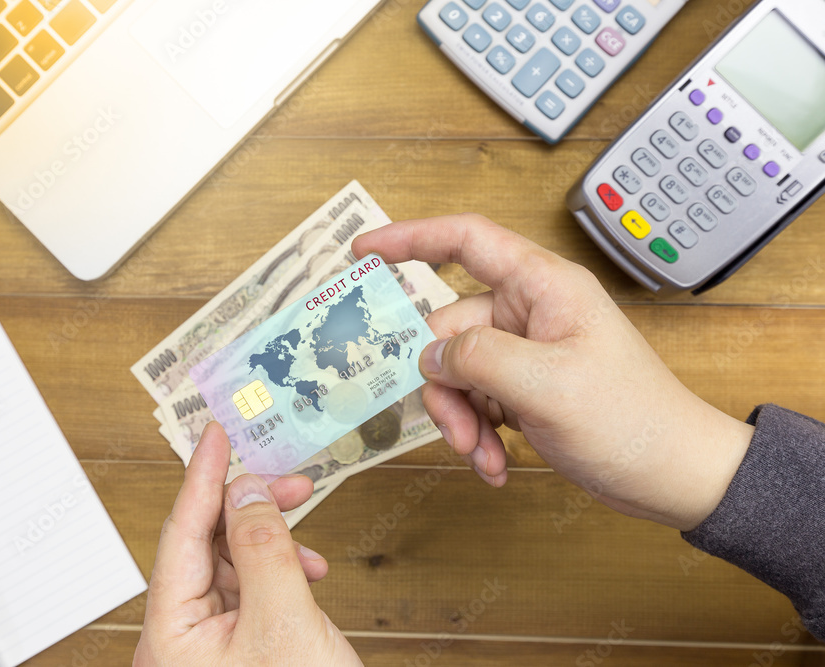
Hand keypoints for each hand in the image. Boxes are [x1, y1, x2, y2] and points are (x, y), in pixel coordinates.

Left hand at [133, 422, 360, 665]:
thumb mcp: (285, 620)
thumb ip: (263, 548)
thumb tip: (245, 491)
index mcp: (170, 636)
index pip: (180, 533)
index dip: (202, 477)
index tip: (215, 434)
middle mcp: (180, 639)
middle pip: (207, 545)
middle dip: (252, 511)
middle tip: (292, 482)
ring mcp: (208, 646)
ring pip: (233, 564)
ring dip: (274, 543)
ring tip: (312, 548)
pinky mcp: (238, 647)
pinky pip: (252, 589)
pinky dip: (282, 572)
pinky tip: (310, 573)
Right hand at [353, 214, 753, 530]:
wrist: (674, 475)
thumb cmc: (632, 420)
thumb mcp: (546, 386)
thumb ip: (478, 359)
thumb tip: (430, 354)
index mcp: (543, 287)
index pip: (467, 241)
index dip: (410, 237)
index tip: (363, 250)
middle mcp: (530, 312)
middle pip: (449, 328)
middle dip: (445, 386)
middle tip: (458, 431)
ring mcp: (527, 351)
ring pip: (458, 372)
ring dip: (461, 419)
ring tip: (484, 456)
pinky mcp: (526, 387)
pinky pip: (477, 400)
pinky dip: (478, 433)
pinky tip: (496, 463)